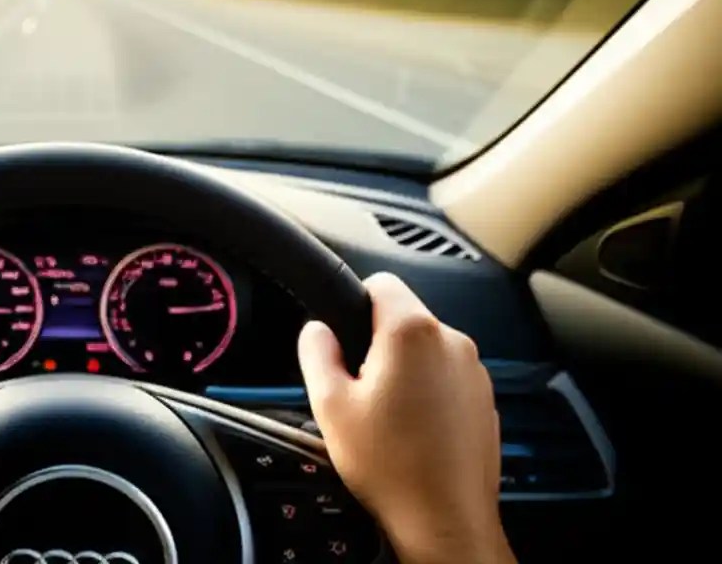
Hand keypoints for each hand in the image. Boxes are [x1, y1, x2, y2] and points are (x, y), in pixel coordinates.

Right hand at [298, 273, 513, 563]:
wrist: (444, 519)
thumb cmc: (391, 466)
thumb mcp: (330, 405)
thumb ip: (317, 352)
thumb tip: (316, 331)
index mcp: (412, 332)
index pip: (381, 282)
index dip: (354, 303)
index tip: (345, 336)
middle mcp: (452, 342)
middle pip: (405, 318)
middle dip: (378, 343)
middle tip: (359, 388)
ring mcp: (475, 371)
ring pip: (427, 350)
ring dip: (405, 370)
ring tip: (387, 416)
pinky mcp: (486, 399)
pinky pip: (448, 379)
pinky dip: (429, 394)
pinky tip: (413, 431)